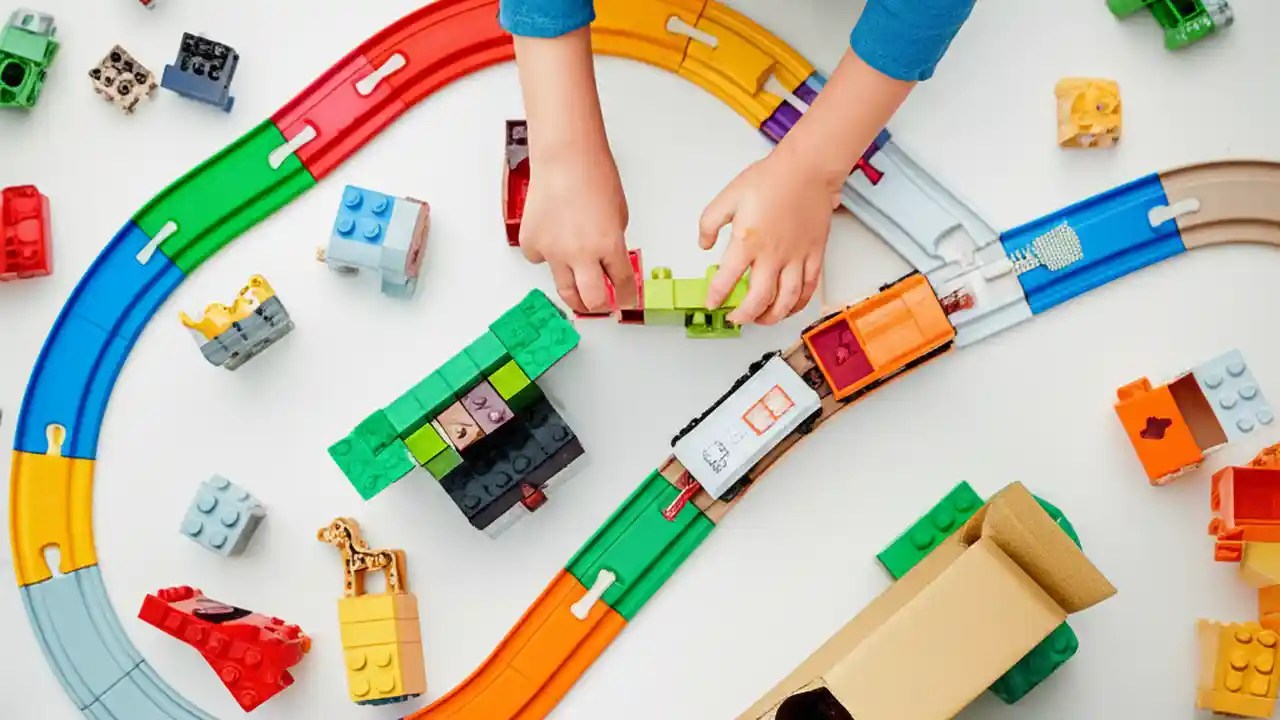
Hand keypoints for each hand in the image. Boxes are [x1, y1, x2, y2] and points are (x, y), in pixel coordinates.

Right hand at [519, 145, 636, 313]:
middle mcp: (580, 254)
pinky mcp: (532, 244)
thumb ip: (613, 241)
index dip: (625, 296)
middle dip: (600, 307)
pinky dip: (548, 256)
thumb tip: (608, 260)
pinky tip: (552, 237)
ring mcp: (553, 252)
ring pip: (564, 290)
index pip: (621, 284)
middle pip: (592, 300)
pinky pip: (541, 261)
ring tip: (579, 291)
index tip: (625, 300)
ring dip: (575, 294)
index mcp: (608, 245)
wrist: (564, 157)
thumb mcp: (618, 213)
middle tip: (601, 306)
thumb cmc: (592, 174)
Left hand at [699, 145, 841, 325]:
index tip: (712, 302)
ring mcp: (796, 257)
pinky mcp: (814, 254)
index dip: (716, 296)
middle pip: (758, 299)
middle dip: (744, 315)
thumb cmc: (771, 178)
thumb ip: (709, 222)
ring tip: (761, 319)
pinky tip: (789, 307)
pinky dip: (799, 304)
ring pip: (786, 300)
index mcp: (748, 241)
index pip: (727, 280)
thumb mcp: (728, 196)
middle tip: (735, 317)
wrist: (807, 169)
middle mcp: (773, 254)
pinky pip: (809, 288)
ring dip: (772, 316)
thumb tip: (704, 245)